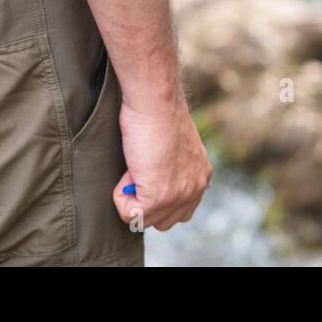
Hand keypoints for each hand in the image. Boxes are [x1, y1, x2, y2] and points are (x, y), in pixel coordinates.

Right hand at [113, 92, 211, 230]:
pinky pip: (129, 215)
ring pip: (145, 220)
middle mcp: (196, 188)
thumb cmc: (157, 113)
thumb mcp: (174, 144)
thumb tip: (152, 180)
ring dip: (132, 198)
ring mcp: (178, 195)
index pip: (179, 209)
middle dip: (145, 201)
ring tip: (136, 166)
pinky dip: (120, 196)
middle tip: (139, 167)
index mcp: (201, 175)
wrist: (155, 101)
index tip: (148, 169)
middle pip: (164, 220)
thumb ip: (172, 168)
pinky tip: (129, 170)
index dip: (156, 193)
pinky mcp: (158, 198)